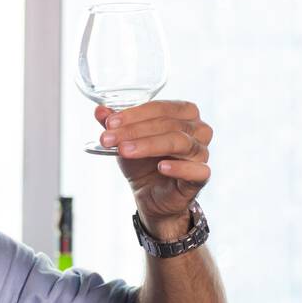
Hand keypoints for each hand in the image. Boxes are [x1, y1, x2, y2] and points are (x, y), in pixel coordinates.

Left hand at [94, 100, 212, 238]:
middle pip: (169, 124)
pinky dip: (178, 167)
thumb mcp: (126, 140)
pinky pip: (197, 170)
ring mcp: (202, 153)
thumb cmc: (143, 161)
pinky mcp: (201, 176)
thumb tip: (100, 110)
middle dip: (135, 130)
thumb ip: (115, 124)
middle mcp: (199, 130)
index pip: (162, 108)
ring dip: (148, 145)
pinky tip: (161, 166)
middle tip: (109, 138)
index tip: (109, 122)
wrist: (149, 195)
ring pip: (180, 142)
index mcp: (185, 113)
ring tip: (123, 150)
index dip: (135, 114)